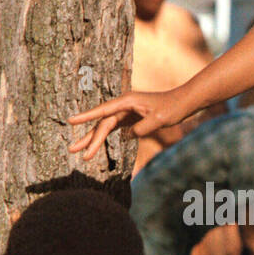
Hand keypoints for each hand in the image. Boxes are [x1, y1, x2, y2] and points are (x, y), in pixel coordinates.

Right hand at [68, 89, 191, 159]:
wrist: (183, 103)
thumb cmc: (172, 108)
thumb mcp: (159, 119)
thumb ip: (142, 128)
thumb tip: (127, 135)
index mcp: (127, 101)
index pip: (103, 111)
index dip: (86, 117)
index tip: (70, 121)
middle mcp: (124, 105)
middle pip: (102, 123)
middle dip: (88, 138)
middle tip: (74, 151)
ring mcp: (126, 111)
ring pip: (106, 127)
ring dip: (94, 140)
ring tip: (82, 153)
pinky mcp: (130, 118)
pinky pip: (114, 129)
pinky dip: (105, 137)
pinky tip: (96, 147)